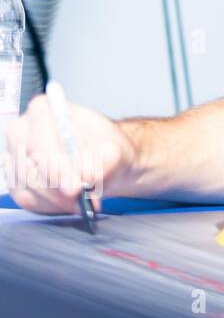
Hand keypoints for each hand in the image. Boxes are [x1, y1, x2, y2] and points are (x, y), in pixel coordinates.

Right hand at [4, 94, 131, 214]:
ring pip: (29, 188)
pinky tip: (69, 203)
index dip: (56, 168)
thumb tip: (88, 175)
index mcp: (44, 111)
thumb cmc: (105, 147)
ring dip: (58, 200)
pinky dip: (51, 206)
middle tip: (82, 201)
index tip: (75, 188)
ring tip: (82, 203)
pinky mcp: (16, 180)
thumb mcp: (114, 149)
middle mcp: (22, 131)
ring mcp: (15, 156)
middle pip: (30, 168)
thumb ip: (104, 161)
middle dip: (58, 191)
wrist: (105, 159)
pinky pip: (28, 200)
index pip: (41, 142)